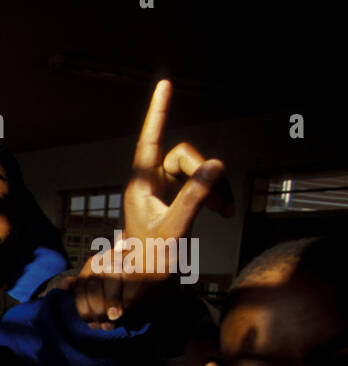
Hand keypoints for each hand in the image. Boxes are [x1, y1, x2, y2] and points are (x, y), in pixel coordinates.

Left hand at [73, 80, 233, 326]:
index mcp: (141, 185)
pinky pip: (201, 183)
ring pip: (196, 169)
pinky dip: (215, 194)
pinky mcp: (175, 197)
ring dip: (215, 187)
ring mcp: (163, 189)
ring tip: (224, 212)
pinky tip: (223, 212)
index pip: (149, 141)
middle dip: (204, 173)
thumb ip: (195, 197)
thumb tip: (216, 164)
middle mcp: (150, 182)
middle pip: (183, 155)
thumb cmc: (152, 260)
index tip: (165, 83)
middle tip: (219, 203)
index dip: (158, 112)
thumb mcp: (175, 229)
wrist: (145, 282)